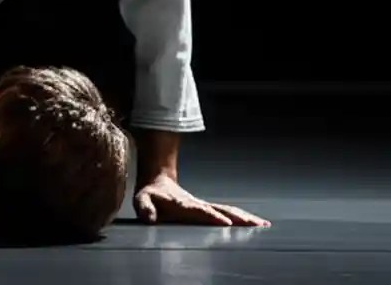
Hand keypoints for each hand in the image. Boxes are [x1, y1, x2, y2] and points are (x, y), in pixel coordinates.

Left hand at [134, 173, 269, 225]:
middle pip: (220, 210)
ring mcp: (204, 206)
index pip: (199, 211)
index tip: (226, 224)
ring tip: (263, 225)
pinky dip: (243, 217)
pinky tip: (258, 223)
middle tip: (255, 224)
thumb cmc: (149, 194)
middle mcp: (197, 204)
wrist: (158, 181)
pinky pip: (228, 212)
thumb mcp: (141, 200)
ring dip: (245, 218)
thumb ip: (145, 209)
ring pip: (228, 211)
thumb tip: (150, 219)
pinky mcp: (209, 209)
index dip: (211, 217)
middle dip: (237, 218)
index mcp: (182, 204)